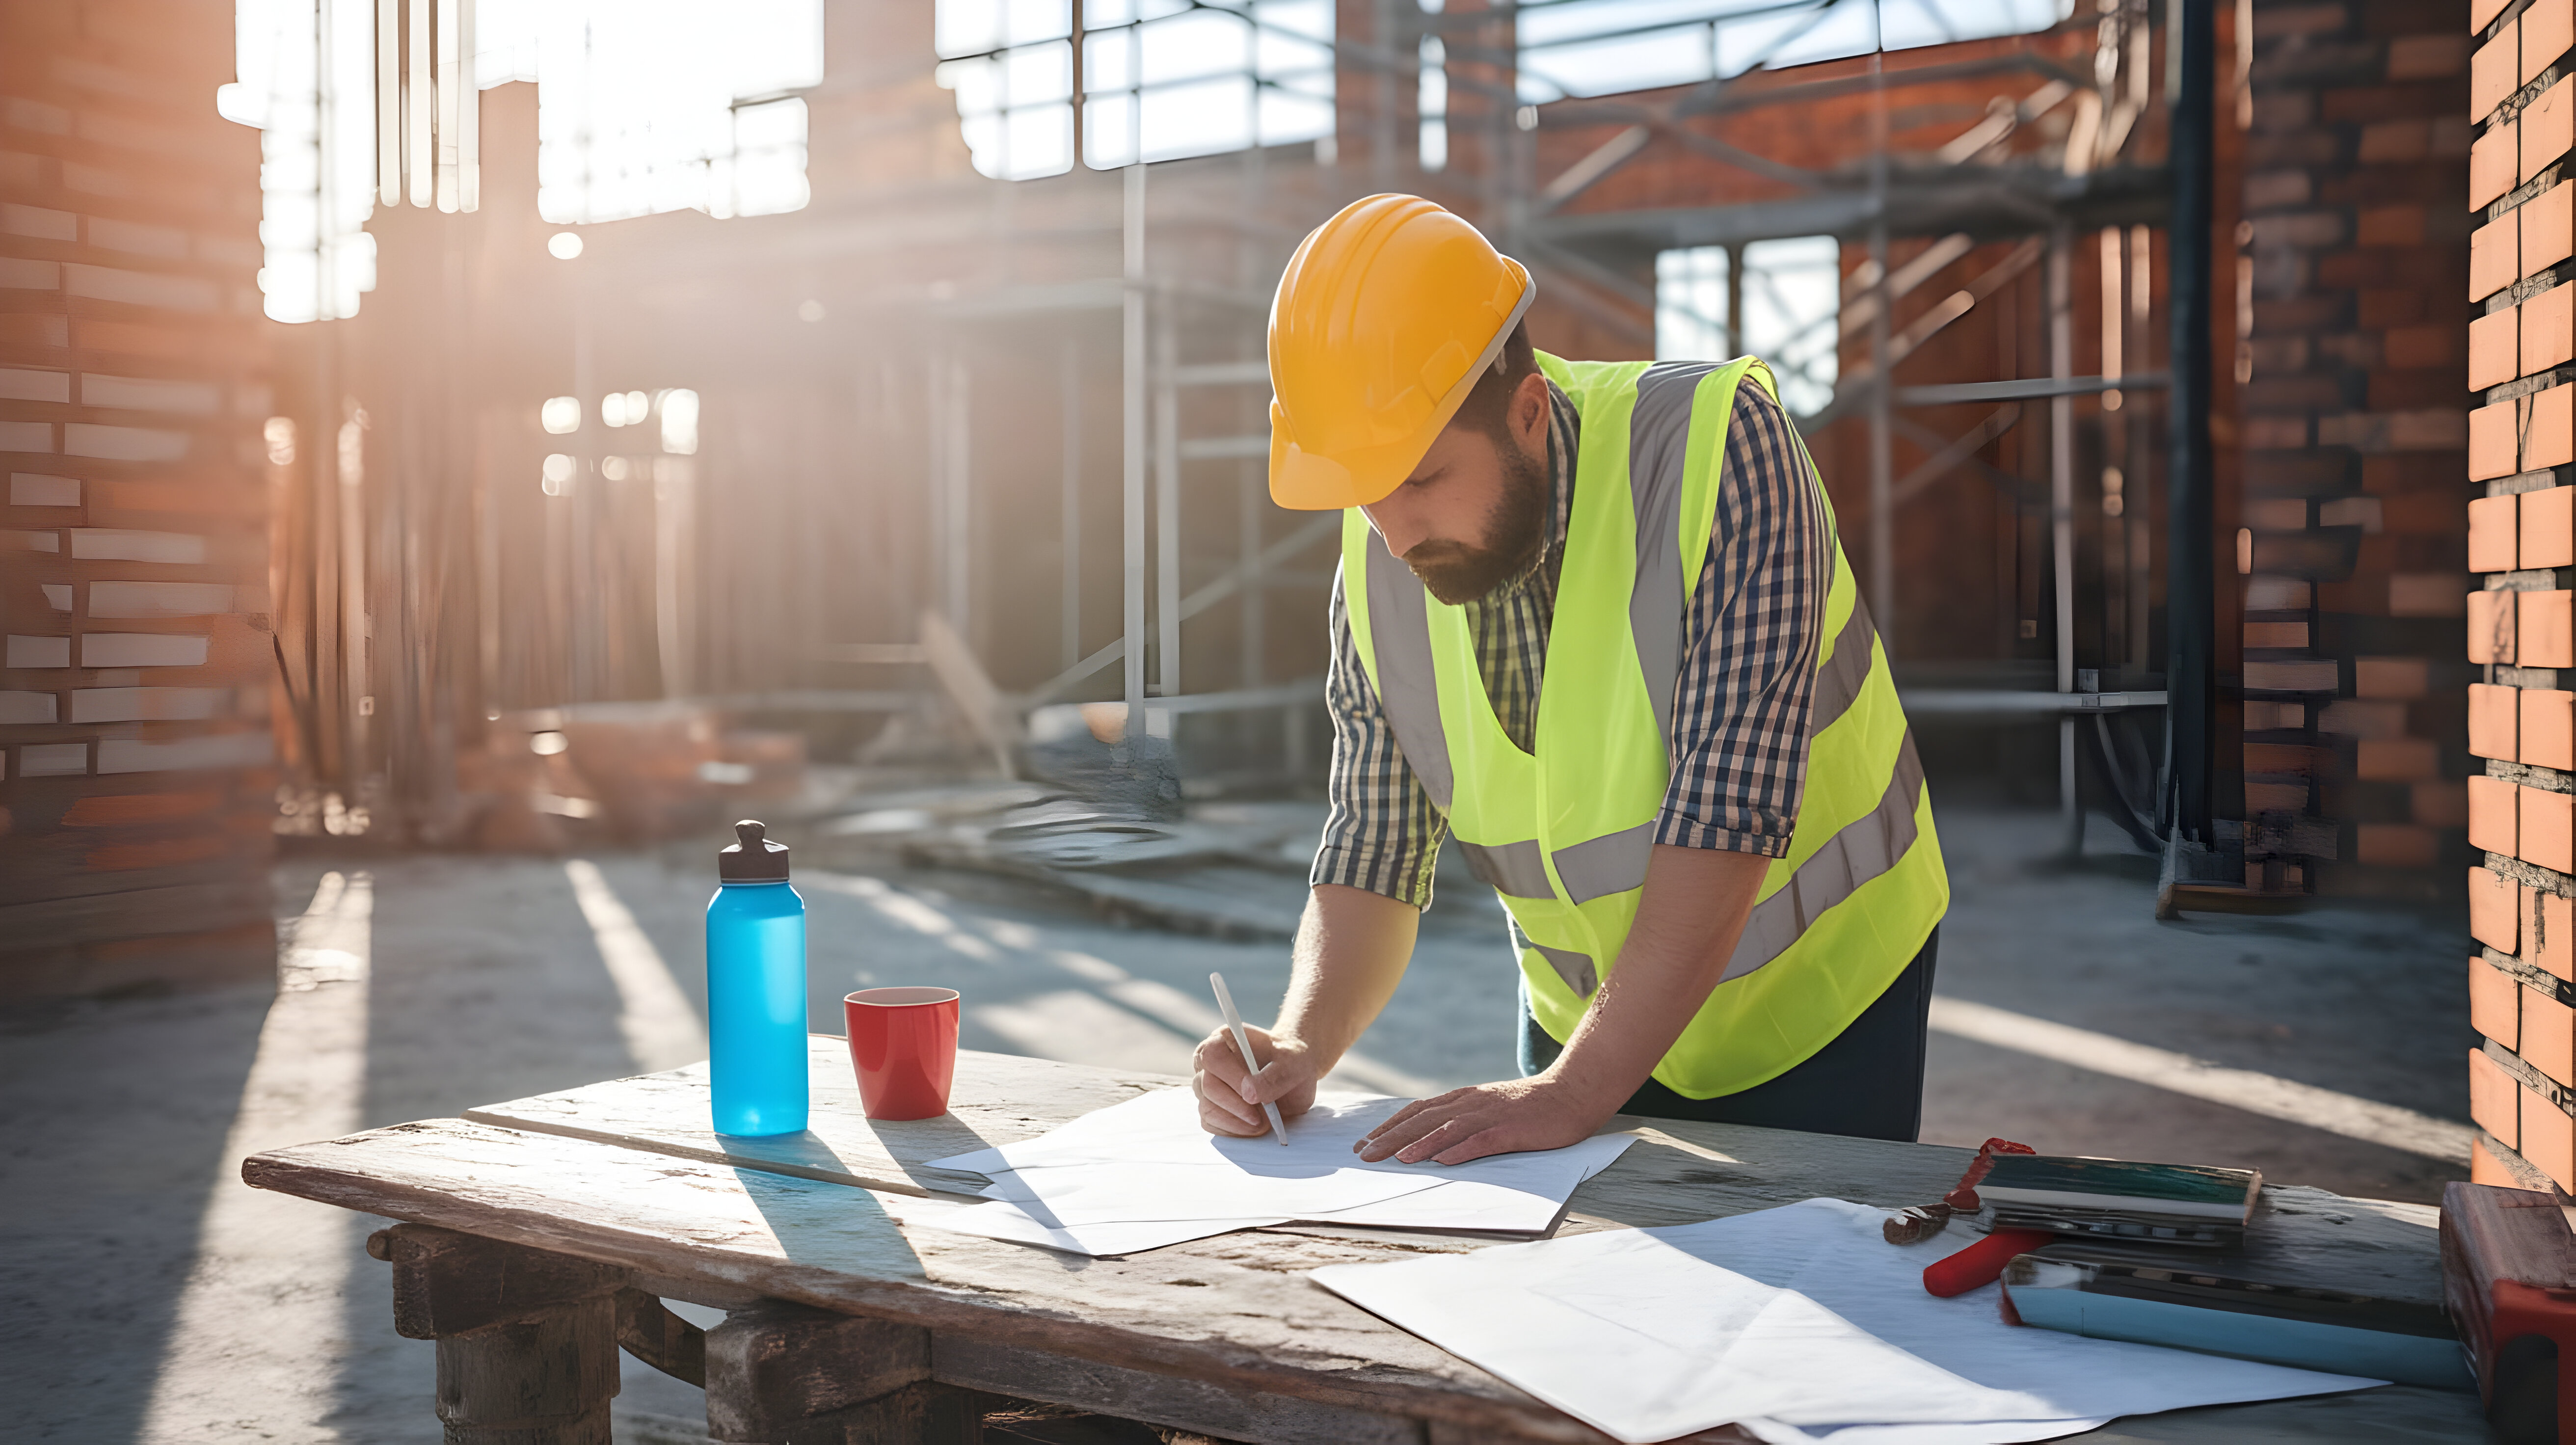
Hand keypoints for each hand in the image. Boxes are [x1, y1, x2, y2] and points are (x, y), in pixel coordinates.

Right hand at [1191, 1025, 1320, 1137]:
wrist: (1291, 1074)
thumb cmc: (1291, 1061)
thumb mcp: (1293, 1063)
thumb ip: (1274, 1076)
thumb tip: (1248, 1094)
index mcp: (1224, 1038)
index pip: (1213, 1057)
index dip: (1232, 1078)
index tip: (1255, 1095)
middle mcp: (1209, 1061)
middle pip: (1207, 1087)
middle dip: (1237, 1106)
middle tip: (1263, 1117)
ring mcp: (1206, 1084)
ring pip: (1207, 1108)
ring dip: (1236, 1122)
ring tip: (1263, 1122)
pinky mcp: (1211, 1105)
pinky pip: (1210, 1123)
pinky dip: (1232, 1130)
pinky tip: (1252, 1127)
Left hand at [1355, 1073, 1612, 1164]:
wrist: (1571, 1093)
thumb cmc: (1530, 1106)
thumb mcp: (1488, 1106)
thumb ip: (1462, 1117)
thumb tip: (1430, 1138)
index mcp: (1464, 1099)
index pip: (1417, 1111)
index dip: (1389, 1127)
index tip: (1365, 1142)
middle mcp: (1471, 1104)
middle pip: (1423, 1120)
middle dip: (1390, 1138)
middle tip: (1363, 1155)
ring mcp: (1490, 1116)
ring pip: (1446, 1129)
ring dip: (1417, 1145)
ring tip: (1393, 1159)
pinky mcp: (1511, 1129)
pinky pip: (1481, 1141)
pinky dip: (1459, 1150)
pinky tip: (1441, 1161)